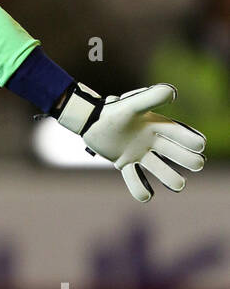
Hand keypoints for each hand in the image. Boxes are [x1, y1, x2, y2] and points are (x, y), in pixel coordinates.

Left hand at [55, 82, 205, 201]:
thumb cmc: (111, 111)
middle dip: (187, 158)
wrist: (89, 121)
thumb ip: (150, 97)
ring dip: (169, 177)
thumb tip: (173, 93)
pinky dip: (139, 188)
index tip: (200, 146)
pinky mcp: (124, 163)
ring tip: (180, 185)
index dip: (189, 139)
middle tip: (198, 164)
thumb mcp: (131, 104)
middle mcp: (150, 141)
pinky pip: (134, 178)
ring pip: (158, 168)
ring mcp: (138, 153)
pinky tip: (146, 195)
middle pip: (173, 152)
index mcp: (155, 125)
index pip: (177, 132)